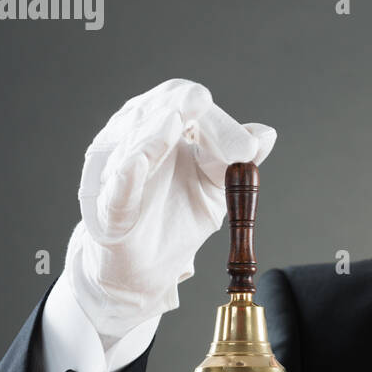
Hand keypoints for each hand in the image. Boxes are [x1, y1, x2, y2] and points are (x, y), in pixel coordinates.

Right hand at [63, 78, 276, 342]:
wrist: (148, 269)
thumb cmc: (177, 217)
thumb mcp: (216, 186)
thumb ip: (238, 161)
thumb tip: (265, 134)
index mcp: (162, 130)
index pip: (181, 101)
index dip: (212, 114)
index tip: (243, 144)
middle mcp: (133, 141)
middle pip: (155, 108)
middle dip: (182, 107)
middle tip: (203, 106)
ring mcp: (115, 173)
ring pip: (132, 140)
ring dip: (155, 130)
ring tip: (178, 119)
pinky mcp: (107, 209)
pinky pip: (117, 187)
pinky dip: (128, 171)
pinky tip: (140, 159)